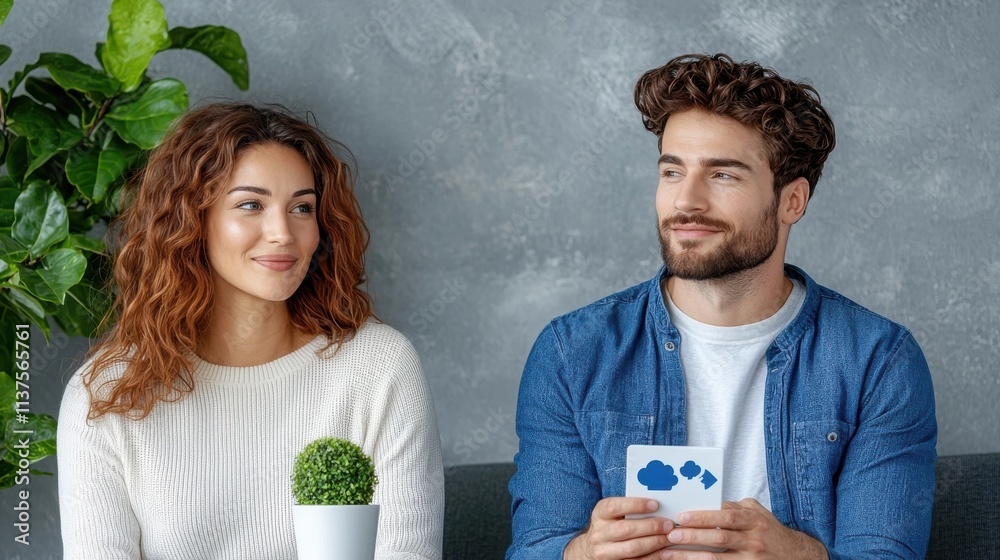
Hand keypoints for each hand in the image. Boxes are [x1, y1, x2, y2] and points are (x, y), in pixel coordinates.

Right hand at [564, 497, 674, 559]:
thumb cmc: (609, 526)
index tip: (655, 504)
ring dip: (654, 542)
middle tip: (668, 524)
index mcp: (599, 515)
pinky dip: (653, 556)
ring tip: (669, 537)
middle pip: (626, 529)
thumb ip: (629, 509)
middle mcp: (599, 534)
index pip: (614, 507)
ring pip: (632, 548)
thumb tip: (658, 506)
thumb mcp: (612, 514)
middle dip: (651, 526)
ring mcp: (604, 552)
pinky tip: (664, 551)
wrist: (591, 549)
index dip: (635, 505)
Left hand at [661, 499, 827, 558]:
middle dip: (693, 535)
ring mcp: (751, 559)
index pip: (726, 516)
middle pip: (719, 537)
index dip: (703, 516)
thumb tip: (709, 501)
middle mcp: (753, 539)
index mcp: (754, 520)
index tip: (682, 516)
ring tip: (669, 553)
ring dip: (690, 555)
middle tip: (671, 533)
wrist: (797, 556)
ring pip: (717, 558)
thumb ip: (735, 507)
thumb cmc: (770, 531)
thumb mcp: (758, 513)